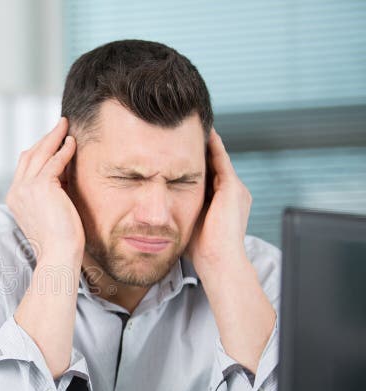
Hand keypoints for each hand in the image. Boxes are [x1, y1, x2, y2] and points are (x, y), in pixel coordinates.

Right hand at [5, 117, 81, 259]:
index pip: (24, 166)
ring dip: (54, 137)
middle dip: (45, 138)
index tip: (51, 141)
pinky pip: (54, 161)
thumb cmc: (58, 240)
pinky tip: (72, 143)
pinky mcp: (42, 186)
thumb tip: (62, 173)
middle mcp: (16, 191)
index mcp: (14, 198)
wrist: (58, 254)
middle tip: (59, 125)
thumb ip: (49, 192)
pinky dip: (64, 150)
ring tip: (65, 126)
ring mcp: (27, 188)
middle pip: (29, 155)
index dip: (38, 151)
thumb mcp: (47, 211)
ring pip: (40, 153)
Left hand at [187, 129, 251, 274]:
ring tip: (191, 126)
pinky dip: (211, 145)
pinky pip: (220, 158)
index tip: (179, 152)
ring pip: (217, 158)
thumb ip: (180, 212)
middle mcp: (234, 193)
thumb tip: (158, 209)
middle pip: (214, 164)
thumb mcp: (188, 224)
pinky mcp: (233, 187)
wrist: (219, 261)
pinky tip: (201, 133)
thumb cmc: (202, 251)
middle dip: (199, 149)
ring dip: (205, 143)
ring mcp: (236, 189)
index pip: (208, 177)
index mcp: (225, 203)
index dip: (194, 164)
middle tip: (183, 132)